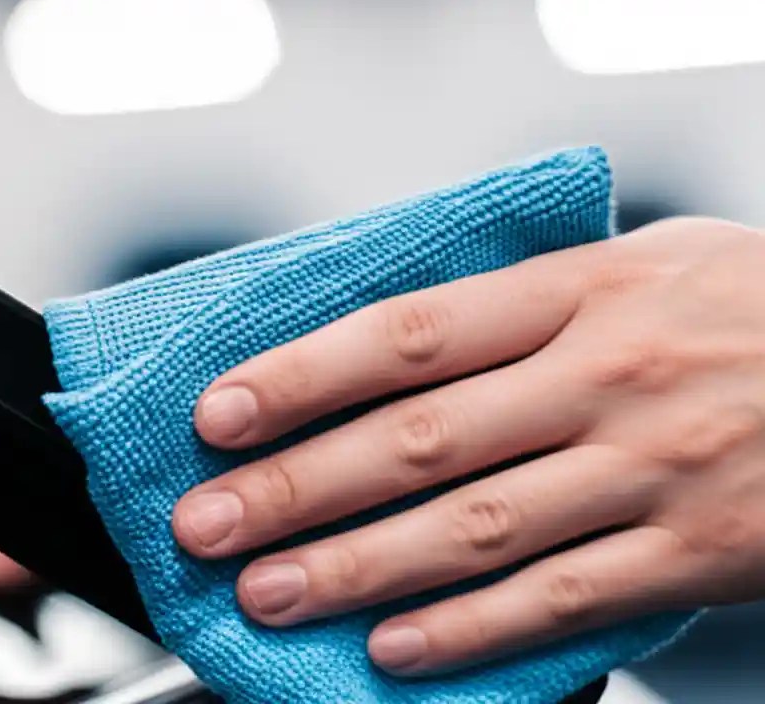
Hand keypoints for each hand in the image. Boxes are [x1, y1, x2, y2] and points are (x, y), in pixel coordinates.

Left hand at [171, 217, 764, 675]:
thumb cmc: (742, 309)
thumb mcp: (635, 265)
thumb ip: (514, 302)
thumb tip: (375, 344)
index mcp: (578, 292)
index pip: (408, 335)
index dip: (302, 378)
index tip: (219, 415)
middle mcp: (605, 377)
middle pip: (418, 441)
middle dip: (295, 489)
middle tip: (206, 525)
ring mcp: (651, 469)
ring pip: (476, 530)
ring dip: (357, 570)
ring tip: (269, 594)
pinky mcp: (696, 552)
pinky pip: (563, 600)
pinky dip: (471, 630)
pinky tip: (394, 651)